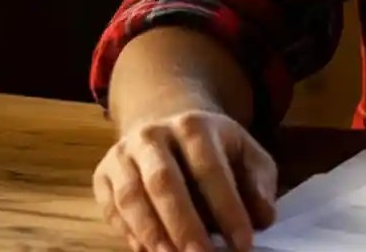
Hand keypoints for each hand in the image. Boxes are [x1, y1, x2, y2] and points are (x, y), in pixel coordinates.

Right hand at [93, 109, 277, 251]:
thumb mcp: (245, 155)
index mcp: (193, 125)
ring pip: (131, 197)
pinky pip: (114, 211)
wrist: (165, 130)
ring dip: (153, 235)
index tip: (244, 243)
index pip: (210, 170)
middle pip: (164, 182)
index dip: (227, 209)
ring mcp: (121, 155)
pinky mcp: (102, 176)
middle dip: (185, 225)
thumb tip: (263, 217)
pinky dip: (132, 236)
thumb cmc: (213, 151)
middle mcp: (152, 135)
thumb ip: (259, 183)